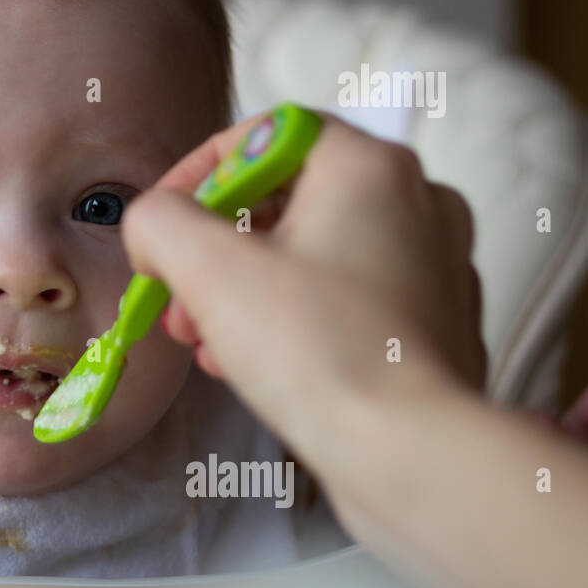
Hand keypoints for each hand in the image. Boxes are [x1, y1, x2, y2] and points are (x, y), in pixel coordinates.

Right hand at [121, 110, 486, 461]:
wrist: (411, 455)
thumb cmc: (318, 350)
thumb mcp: (209, 269)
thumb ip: (160, 221)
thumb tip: (151, 224)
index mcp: (371, 167)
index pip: (270, 132)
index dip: (201, 170)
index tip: (163, 219)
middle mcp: (417, 203)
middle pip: (289, 199)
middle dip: (215, 246)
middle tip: (174, 292)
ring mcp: (434, 267)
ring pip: (314, 255)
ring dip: (243, 289)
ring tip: (200, 338)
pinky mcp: (435, 327)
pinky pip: (346, 303)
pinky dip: (290, 321)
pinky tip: (246, 364)